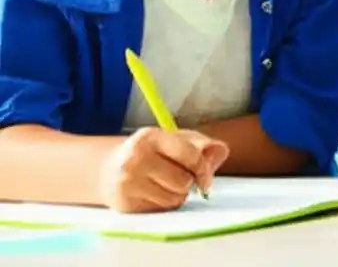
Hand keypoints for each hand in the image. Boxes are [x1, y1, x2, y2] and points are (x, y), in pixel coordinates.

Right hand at [98, 128, 229, 212]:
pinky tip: (154, 194)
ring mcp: (127, 183)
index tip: (204, 176)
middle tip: (180, 178)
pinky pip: (161, 210)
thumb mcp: (175, 140)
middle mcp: (135, 159)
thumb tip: (219, 150)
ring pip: (174, 198)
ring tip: (166, 185)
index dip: (203, 168)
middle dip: (188, 182)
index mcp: (151, 137)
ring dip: (178, 195)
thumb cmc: (152, 153)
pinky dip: (165, 205)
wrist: (108, 170)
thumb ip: (201, 145)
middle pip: (183, 181)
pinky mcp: (125, 204)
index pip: (190, 155)